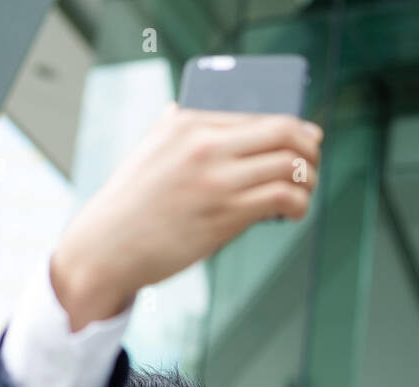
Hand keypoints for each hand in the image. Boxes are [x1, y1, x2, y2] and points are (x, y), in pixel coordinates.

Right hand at [49, 104, 322, 330]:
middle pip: (285, 132)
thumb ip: (175, 125)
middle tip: (312, 164)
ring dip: (309, 178)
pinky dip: (299, 204)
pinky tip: (293, 212)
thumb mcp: (150, 149)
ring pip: (290, 165)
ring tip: (304, 191)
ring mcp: (217, 179)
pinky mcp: (225, 214)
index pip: (261, 113)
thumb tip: (196, 108)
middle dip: (310, 148)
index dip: (294, 126)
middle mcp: (206, 144)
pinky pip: (283, 197)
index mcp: (189, 121)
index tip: (305, 139)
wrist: (106, 246)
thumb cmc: (130, 204)